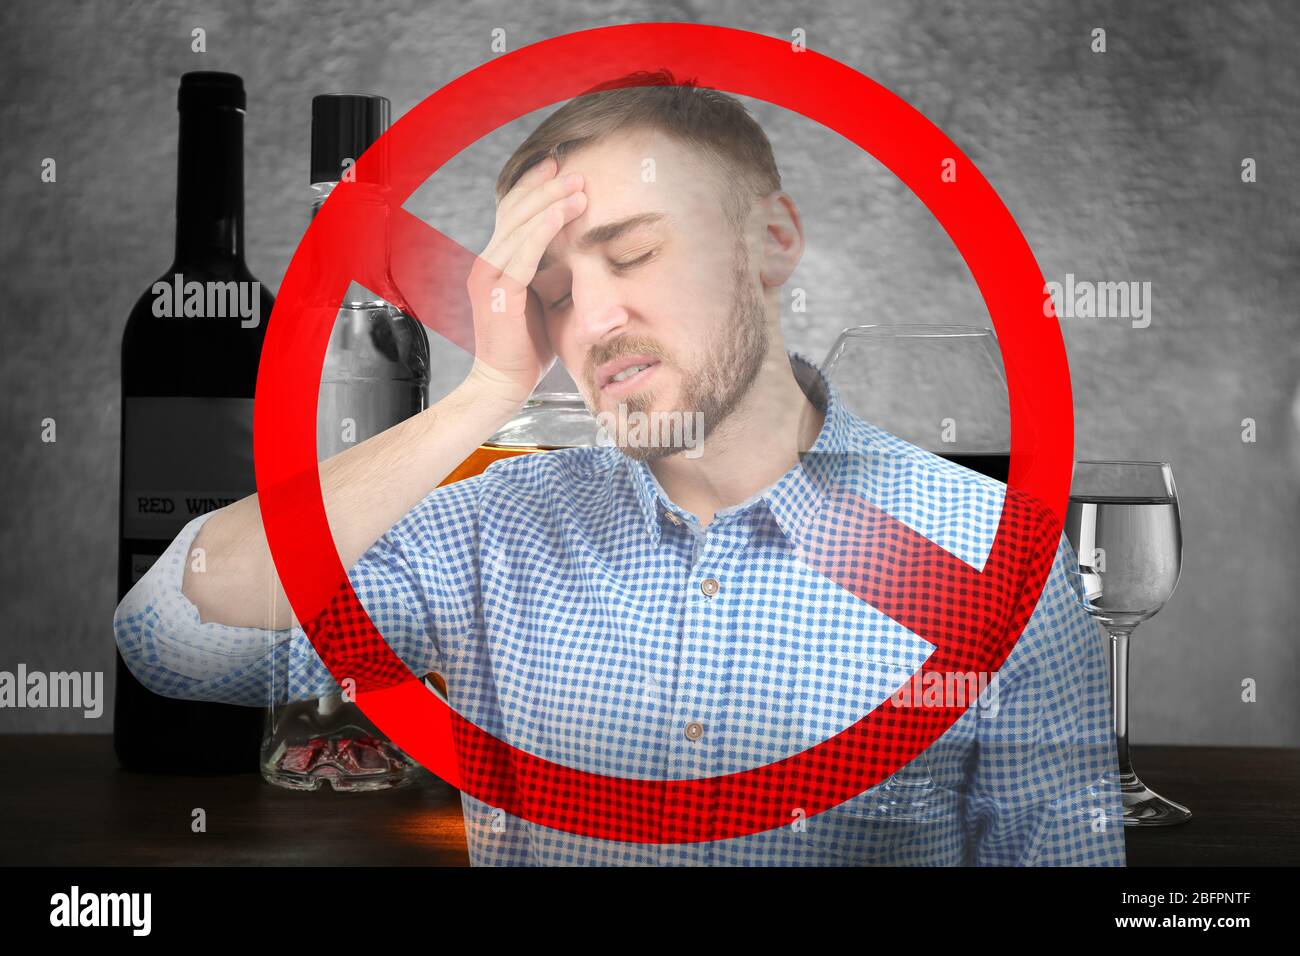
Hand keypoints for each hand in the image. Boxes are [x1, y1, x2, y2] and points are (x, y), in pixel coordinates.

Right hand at [463, 155, 586, 405]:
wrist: (504, 384)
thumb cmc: (528, 348)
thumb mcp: (544, 301)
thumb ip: (553, 275)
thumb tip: (582, 253)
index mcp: (495, 262)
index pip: (513, 213)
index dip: (535, 188)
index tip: (560, 168)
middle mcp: (486, 262)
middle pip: (515, 210)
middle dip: (547, 186)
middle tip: (576, 170)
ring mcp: (488, 275)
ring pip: (520, 225)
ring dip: (551, 201)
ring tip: (579, 186)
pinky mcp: (499, 291)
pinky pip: (524, 251)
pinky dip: (544, 229)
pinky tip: (563, 212)